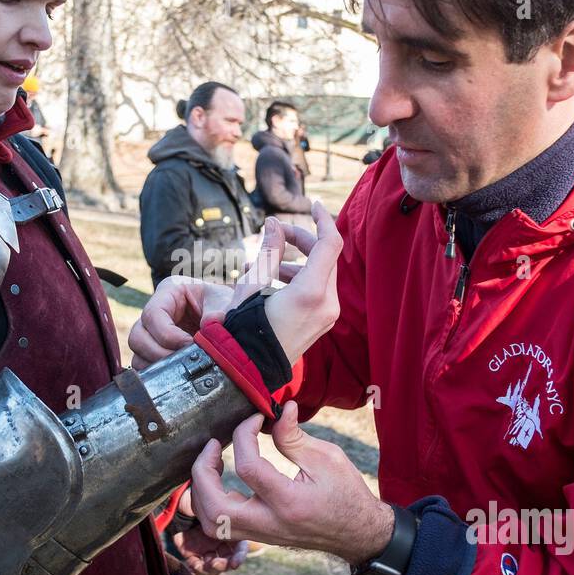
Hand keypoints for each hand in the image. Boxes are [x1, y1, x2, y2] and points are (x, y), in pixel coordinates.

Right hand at [128, 201, 341, 367]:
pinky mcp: (322, 324)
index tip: (310, 204)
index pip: (330, 243)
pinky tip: (272, 280)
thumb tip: (275, 224)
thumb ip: (268, 251)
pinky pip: (317, 290)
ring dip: (297, 260)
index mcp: (311, 292)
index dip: (322, 218)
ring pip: (320, 273)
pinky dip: (299, 278)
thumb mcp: (250, 285)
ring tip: (263, 261)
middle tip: (275, 234)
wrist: (248, 371)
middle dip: (301, 240)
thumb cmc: (243, 330)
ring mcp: (327, 316)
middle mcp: (327, 304)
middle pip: (325, 256)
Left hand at [169, 489, 247, 574]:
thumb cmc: (200, 499)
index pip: (239, 550)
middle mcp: (221, 545)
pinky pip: (196, 568)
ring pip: (212, 568)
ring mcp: (207, 551)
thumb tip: (232, 493)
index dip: (238, 558)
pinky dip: (195, 569)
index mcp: (231, 533)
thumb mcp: (215, 501)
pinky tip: (194, 566)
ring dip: (210, 569)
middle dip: (223, 566)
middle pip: (227, 562)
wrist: (180, 503)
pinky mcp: (193, 555)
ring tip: (205, 564)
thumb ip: (226, 503)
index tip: (235, 563)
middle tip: (216, 563)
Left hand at [189, 402, 394, 564]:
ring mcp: (262, 535)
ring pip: (212, 523)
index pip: (247, 468)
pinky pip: (221, 528)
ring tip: (211, 464)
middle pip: (214, 507)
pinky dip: (211, 504)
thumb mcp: (327, 458)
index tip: (255, 419)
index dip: (244, 435)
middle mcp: (270, 523)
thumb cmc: (347, 494)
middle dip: (203, 472)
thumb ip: (295, 437)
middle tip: (213, 446)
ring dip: (201, 491)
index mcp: (288, 502)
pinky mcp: (259, 536)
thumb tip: (280, 409)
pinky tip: (219, 482)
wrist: (358, 534)